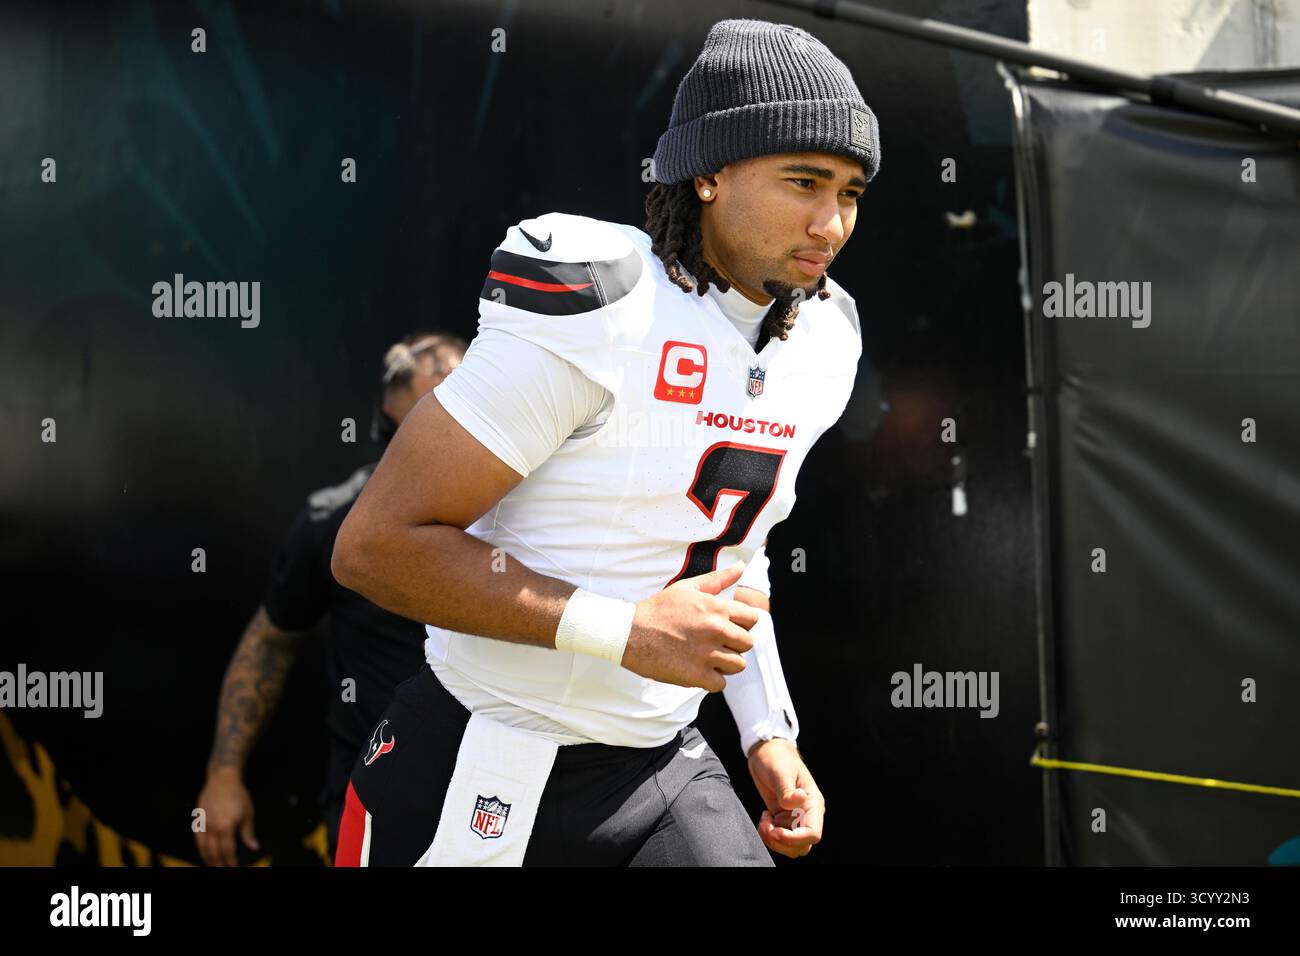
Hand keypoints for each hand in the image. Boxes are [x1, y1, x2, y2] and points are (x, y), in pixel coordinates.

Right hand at [195, 766, 259, 865]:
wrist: (222, 779)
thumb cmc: (239, 796)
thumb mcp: (248, 814)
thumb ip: (248, 833)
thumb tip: (254, 847)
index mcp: (226, 827)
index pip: (227, 851)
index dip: (230, 862)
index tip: (233, 867)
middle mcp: (212, 827)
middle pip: (213, 852)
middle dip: (218, 863)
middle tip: (223, 869)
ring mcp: (203, 824)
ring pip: (203, 847)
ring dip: (207, 858)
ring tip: (213, 865)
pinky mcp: (198, 820)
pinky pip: (197, 838)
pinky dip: (201, 848)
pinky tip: (205, 853)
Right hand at [622, 562, 760, 691]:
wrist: (631, 633)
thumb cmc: (658, 610)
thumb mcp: (688, 587)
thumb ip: (718, 579)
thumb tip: (741, 566)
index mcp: (716, 608)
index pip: (752, 619)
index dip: (742, 623)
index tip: (729, 626)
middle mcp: (716, 630)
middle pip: (748, 643)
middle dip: (735, 644)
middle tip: (717, 643)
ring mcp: (707, 654)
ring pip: (738, 665)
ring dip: (726, 663)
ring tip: (709, 657)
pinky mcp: (697, 675)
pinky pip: (720, 684)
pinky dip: (711, 680)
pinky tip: (699, 670)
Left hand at [747, 738, 823, 857]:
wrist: (766, 751)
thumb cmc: (776, 757)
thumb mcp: (780, 771)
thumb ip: (787, 790)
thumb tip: (798, 801)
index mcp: (812, 802)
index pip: (813, 833)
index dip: (795, 838)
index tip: (776, 830)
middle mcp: (807, 813)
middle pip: (803, 845)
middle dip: (783, 843)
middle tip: (766, 826)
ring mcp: (795, 817)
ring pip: (792, 846)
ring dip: (775, 842)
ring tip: (763, 822)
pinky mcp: (783, 818)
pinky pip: (780, 838)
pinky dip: (770, 836)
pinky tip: (764, 818)